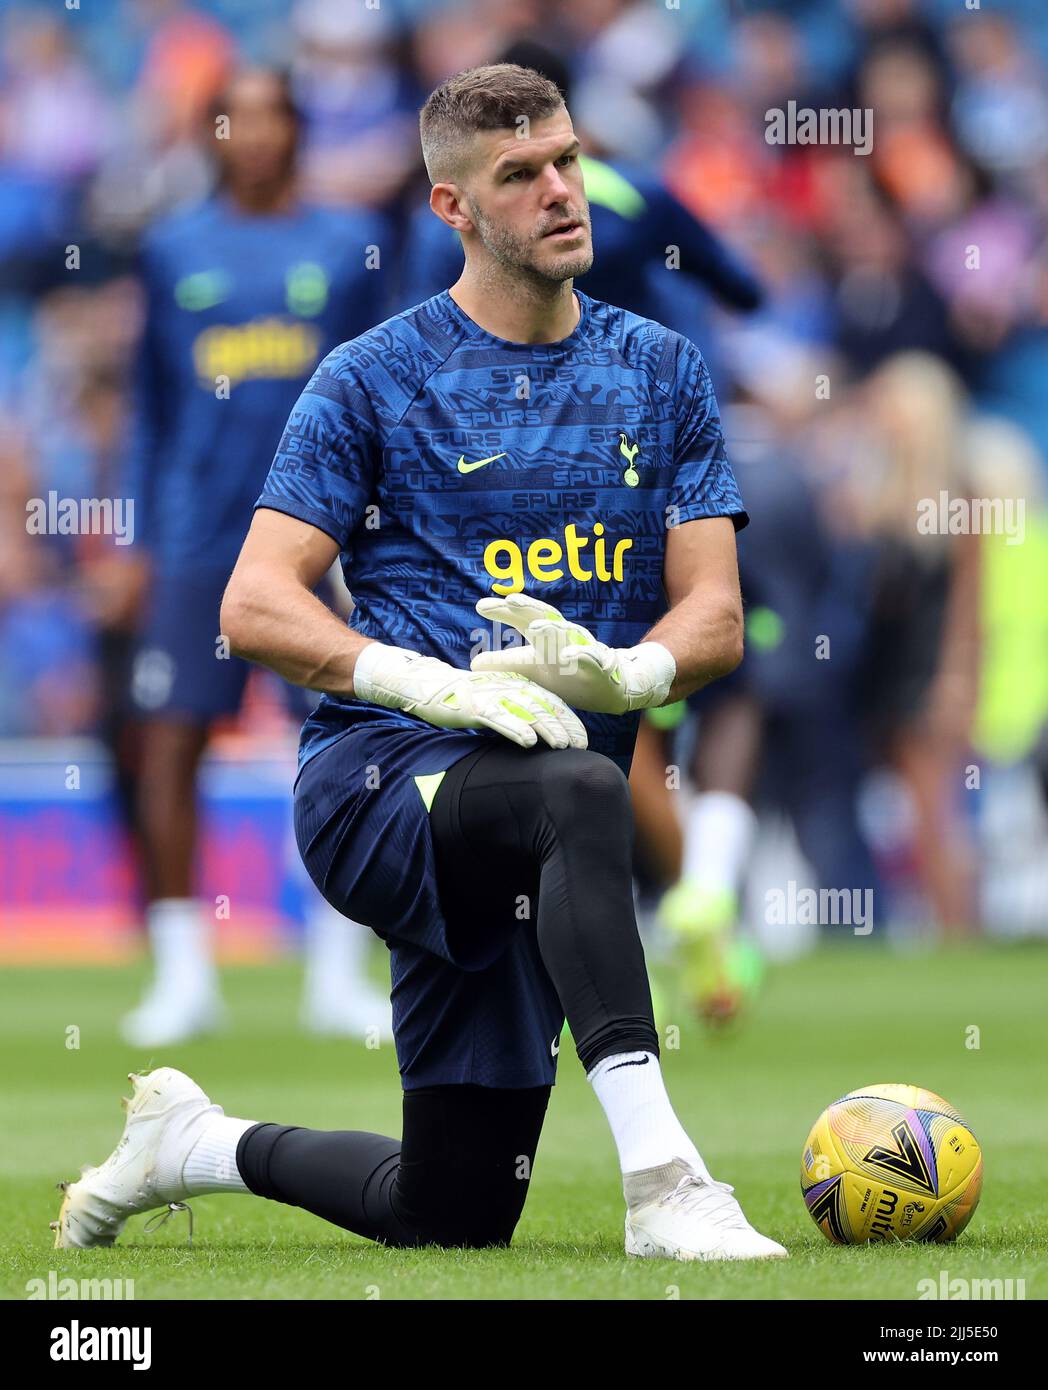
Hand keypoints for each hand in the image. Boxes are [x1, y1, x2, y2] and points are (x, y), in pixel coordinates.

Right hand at [351, 642, 587, 749]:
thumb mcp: (496, 705)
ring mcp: (494, 696)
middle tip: (582, 746)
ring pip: (526, 712)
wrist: (430, 687)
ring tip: (563, 746)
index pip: (550, 703)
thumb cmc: (465, 699)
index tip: (583, 741)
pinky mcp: (476, 705)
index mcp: (518, 687)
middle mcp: (510, 688)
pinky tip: (529, 742)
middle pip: (544, 708)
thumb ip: (516, 715)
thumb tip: (536, 736)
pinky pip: (499, 717)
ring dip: (547, 729)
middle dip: (565, 727)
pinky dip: (515, 728)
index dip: (569, 722)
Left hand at [470, 593, 675, 713]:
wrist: (610, 687)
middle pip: (544, 616)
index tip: (480, 606)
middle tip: (509, 600)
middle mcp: (563, 637)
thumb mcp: (532, 670)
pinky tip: (569, 654)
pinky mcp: (601, 666)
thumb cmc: (567, 674)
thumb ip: (506, 663)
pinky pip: (591, 657)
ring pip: (568, 634)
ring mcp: (583, 648)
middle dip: (527, 607)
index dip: (504, 611)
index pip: (522, 618)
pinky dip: (581, 654)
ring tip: (535, 626)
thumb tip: (473, 662)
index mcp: (545, 637)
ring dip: (553, 628)